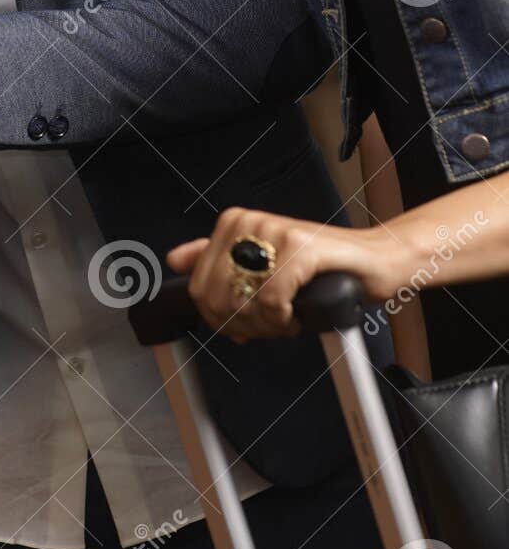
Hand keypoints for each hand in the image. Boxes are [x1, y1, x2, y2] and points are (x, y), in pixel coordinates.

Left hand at [165, 206, 410, 343]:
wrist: (374, 261)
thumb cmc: (321, 267)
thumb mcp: (262, 263)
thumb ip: (216, 259)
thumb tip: (175, 259)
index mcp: (233, 223)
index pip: (200, 288)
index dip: (222, 319)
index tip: (246, 324)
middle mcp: (248, 222)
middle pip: (219, 299)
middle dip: (245, 325)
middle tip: (272, 324)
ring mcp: (273, 231)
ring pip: (243, 303)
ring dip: (267, 326)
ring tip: (287, 318)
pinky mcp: (298, 247)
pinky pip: (271, 302)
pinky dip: (285, 320)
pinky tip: (299, 315)